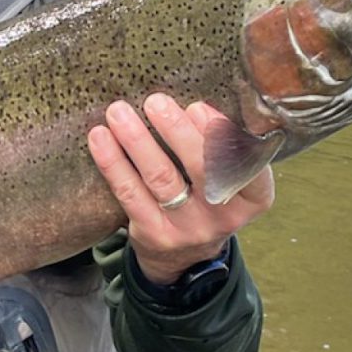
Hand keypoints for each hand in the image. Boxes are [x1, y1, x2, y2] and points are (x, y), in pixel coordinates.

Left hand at [88, 94, 274, 285]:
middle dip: (176, 131)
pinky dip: (113, 162)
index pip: (247, 167)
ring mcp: (188, 229)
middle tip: (155, 102)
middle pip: (201, 169)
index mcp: (252, 198)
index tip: (197, 107)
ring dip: (138, 141)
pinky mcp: (154, 234)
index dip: (222, 137)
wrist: (184, 254)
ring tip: (119, 112)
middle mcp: (223, 216)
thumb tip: (190, 98)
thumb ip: (222, 144)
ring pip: (161, 179)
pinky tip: (100, 137)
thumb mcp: (230, 178)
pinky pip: (130, 193)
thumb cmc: (207, 195)